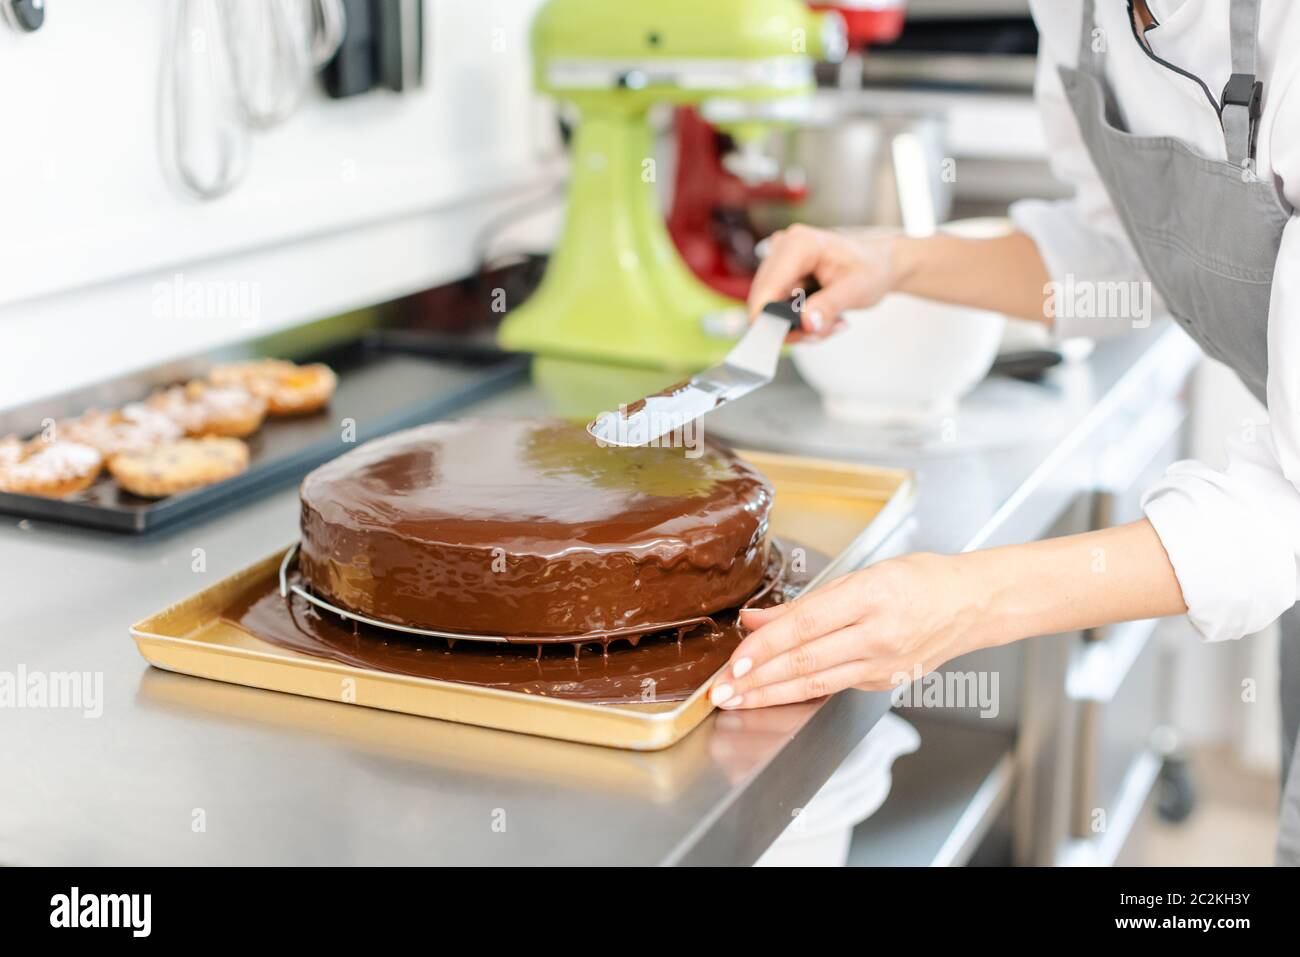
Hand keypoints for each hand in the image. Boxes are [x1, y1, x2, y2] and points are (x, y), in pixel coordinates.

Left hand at [709, 553, 989, 709]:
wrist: (973, 604)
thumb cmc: (920, 579)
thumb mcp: (863, 574)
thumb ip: (806, 602)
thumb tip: (756, 620)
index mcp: (872, 597)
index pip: (805, 627)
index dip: (765, 647)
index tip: (734, 661)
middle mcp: (878, 635)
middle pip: (805, 662)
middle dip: (756, 680)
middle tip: (720, 692)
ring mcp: (883, 664)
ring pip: (816, 683)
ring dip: (770, 694)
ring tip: (736, 701)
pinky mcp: (883, 682)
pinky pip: (833, 688)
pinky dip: (798, 692)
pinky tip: (772, 695)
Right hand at [748, 225, 897, 339]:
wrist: (877, 265)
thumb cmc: (870, 270)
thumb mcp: (855, 290)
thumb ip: (829, 306)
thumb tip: (806, 324)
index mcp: (800, 244)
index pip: (769, 286)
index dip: (766, 317)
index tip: (778, 341)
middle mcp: (783, 248)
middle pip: (765, 300)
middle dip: (791, 326)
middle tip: (823, 331)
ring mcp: (779, 262)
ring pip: (769, 308)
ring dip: (797, 326)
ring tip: (830, 323)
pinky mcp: (780, 276)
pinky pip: (776, 308)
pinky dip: (798, 321)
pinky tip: (821, 318)